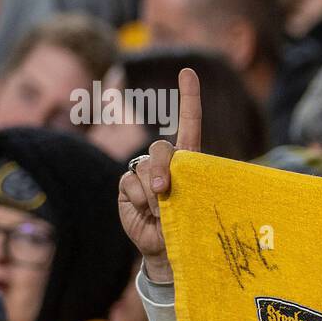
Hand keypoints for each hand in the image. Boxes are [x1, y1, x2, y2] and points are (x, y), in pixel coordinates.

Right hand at [117, 68, 201, 283]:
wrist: (169, 248)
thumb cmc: (190, 224)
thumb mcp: (195, 203)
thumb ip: (182, 185)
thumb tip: (157, 183)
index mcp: (189, 160)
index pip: (189, 122)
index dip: (188, 97)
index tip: (188, 72)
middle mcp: (166, 162)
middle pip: (162, 148)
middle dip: (165, 170)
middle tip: (166, 193)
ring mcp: (143, 172)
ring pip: (144, 166)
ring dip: (153, 193)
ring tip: (162, 211)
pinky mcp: (126, 185)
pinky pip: (129, 182)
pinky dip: (139, 199)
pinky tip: (147, 212)